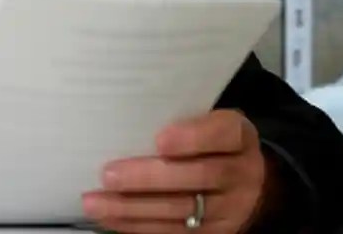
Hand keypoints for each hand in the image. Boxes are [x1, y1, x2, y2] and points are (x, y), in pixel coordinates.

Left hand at [81, 110, 269, 233]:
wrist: (247, 184)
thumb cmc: (210, 143)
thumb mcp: (208, 122)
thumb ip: (178, 119)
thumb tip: (122, 119)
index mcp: (239, 137)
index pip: (224, 134)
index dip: (193, 137)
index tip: (159, 140)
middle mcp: (241, 174)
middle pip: (199, 176)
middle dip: (149, 177)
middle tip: (108, 175)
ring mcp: (229, 209)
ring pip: (181, 210)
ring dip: (133, 208)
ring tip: (95, 203)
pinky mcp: (214, 233)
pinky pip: (174, 232)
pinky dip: (137, 225)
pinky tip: (109, 218)